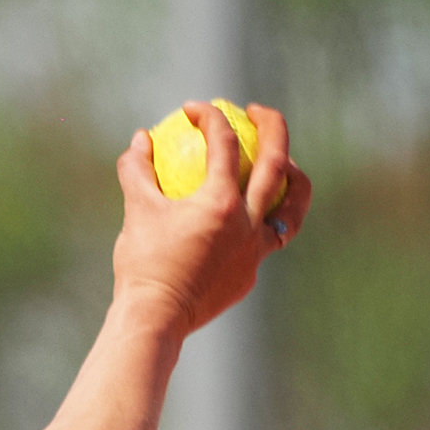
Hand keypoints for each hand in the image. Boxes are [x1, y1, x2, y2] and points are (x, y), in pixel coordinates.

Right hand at [111, 101, 312, 335]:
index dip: (209, 117)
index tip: (195, 110)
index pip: (224, 143)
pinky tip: (253, 216)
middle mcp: (247, 223)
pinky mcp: (250, 275)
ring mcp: (254, 251)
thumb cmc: (141, 266)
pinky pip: (267, 240)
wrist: (155, 320)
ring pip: (292, 206)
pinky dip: (264, 221)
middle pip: (276, 160)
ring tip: (284, 165)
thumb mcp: (135, 212)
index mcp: (220, 202)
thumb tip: (140, 139)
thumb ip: (137, 170)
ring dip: (294, 177)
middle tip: (256, 112)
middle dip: (271, 125)